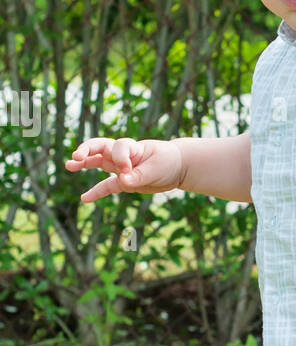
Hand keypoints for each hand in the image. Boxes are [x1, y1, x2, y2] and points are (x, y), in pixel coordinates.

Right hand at [65, 138, 183, 202]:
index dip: (120, 159)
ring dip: (84, 163)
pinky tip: (84, 198)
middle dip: (87, 150)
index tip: (128, 170)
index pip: (118, 148)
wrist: (177, 168)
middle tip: (76, 156)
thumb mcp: (156, 168)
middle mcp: (123, 155)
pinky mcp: (123, 182)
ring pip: (98, 163)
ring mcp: (121, 168)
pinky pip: (107, 186)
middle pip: (100, 147)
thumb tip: (123, 181)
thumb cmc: (168, 161)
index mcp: (132, 147)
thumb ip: (139, 175)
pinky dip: (96, 192)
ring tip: (68, 165)